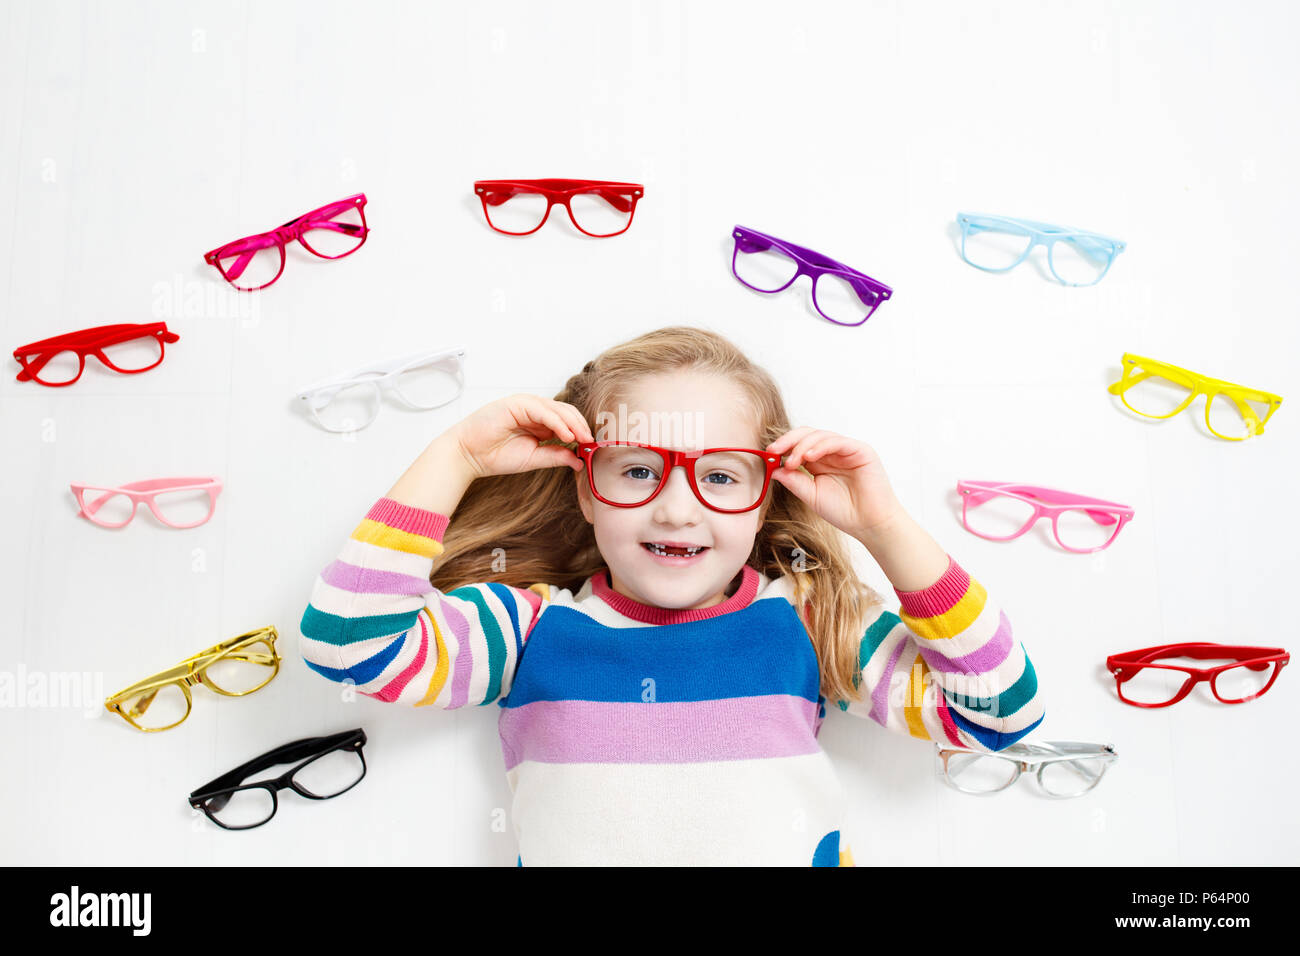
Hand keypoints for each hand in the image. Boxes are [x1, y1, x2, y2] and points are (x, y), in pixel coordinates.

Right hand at [451, 394, 593, 478]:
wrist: (469, 455)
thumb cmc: (495, 456)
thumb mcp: (534, 459)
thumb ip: (555, 456)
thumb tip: (579, 461)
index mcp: (539, 422)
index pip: (567, 421)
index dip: (581, 431)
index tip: (591, 446)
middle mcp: (534, 411)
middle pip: (566, 412)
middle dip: (581, 425)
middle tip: (591, 441)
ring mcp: (526, 405)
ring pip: (558, 409)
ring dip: (573, 423)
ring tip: (583, 438)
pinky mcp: (517, 404)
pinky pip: (544, 411)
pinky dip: (558, 423)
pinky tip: (566, 435)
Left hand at [766, 428, 904, 541]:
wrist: (870, 524)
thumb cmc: (845, 511)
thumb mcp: (812, 496)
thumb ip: (794, 482)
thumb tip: (773, 470)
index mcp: (820, 462)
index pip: (798, 445)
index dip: (783, 447)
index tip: (768, 455)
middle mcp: (832, 453)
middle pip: (807, 434)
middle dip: (788, 440)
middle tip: (774, 450)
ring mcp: (846, 450)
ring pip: (820, 435)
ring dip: (802, 446)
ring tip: (793, 461)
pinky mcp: (860, 450)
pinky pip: (837, 441)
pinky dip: (821, 446)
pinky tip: (809, 456)